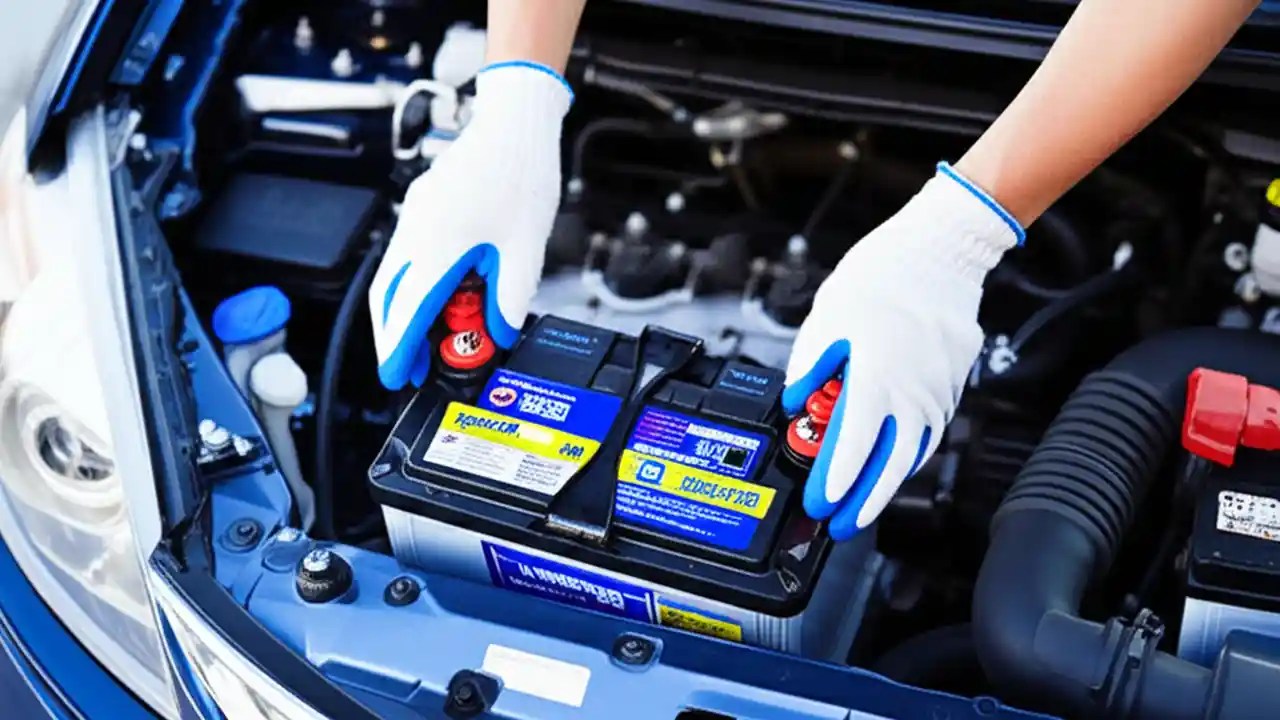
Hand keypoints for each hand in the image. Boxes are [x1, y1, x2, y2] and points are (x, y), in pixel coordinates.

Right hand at [369, 62, 572, 389]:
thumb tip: (499, 331)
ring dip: (402, 312)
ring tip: (428, 337)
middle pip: (387, 299)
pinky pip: (405, 256)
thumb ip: (508, 299)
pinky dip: (411, 285)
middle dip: (395, 338)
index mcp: (437, 247)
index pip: (407, 314)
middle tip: (411, 367)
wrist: (515, 123)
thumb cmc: (521, 176)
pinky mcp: (423, 208)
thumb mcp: (525, 252)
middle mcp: (415, 233)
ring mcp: (415, 218)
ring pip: (392, 278)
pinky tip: (439, 296)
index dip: (400, 351)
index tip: (397, 377)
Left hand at [783, 163, 1023, 539]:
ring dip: (888, 482)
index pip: (852, 449)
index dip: (834, 483)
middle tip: (841, 524)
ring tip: (863, 501)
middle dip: (863, 502)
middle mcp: (912, 393)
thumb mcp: (826, 320)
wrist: (942, 249)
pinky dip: (909, 452)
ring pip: (914, 453)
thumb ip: (809, 368)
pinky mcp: (953, 383)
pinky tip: (893, 459)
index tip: (818, 503)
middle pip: (889, 466)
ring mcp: (938, 391)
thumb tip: (798, 400)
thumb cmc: (882, 277)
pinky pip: (930, 430)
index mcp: (876, 379)